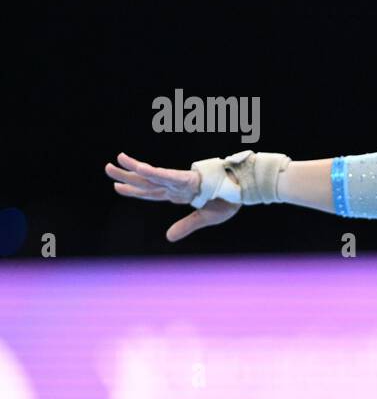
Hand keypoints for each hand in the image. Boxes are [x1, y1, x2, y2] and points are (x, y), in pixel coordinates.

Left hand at [105, 151, 240, 241]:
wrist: (246, 188)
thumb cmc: (230, 200)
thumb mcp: (206, 218)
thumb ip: (186, 226)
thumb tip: (167, 238)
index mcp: (180, 194)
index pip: (152, 193)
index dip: (135, 190)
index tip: (117, 186)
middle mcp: (177, 186)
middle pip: (147, 182)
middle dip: (127, 175)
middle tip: (108, 168)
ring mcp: (182, 181)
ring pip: (153, 175)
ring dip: (134, 169)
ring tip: (117, 160)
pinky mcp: (189, 178)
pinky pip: (167, 176)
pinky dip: (153, 173)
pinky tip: (140, 168)